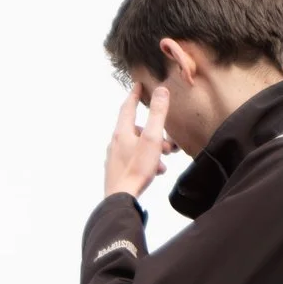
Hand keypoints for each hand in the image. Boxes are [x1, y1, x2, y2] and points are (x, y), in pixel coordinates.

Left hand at [104, 83, 171, 199]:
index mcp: (121, 132)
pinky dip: (147, 161)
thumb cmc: (137, 169)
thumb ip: (157, 114)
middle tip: (168, 143)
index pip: (127, 107)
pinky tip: (156, 171)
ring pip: (137, 146)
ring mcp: (114, 158)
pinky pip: (134, 160)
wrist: (121, 198)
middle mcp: (114, 143)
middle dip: (153, 132)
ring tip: (164, 161)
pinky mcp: (116, 171)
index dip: (134, 94)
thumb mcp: (152, 138)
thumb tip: (161, 90)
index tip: (138, 85)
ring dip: (153, 150)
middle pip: (136, 129)